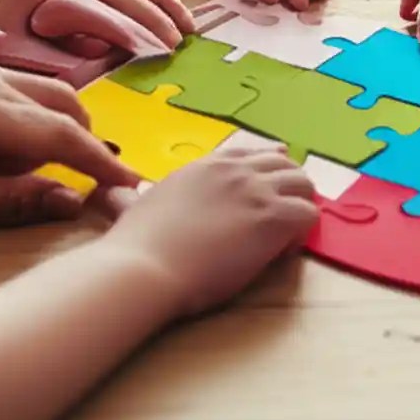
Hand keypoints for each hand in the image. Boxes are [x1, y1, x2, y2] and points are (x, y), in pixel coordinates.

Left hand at [0, 0, 194, 49]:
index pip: (100, 11)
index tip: (157, 59)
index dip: (131, 36)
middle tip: (177, 51)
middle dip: (153, 22)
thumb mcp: (7, 55)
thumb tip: (102, 52)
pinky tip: (169, 9)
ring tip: (186, 30)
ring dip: (161, 1)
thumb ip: (53, 56)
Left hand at [0, 59, 138, 226]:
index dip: (101, 163)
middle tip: (45, 182)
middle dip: (75, 144)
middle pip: (66, 106)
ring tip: (6, 164)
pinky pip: (23, 87)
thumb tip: (72, 201)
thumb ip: (11, 200)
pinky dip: (28, 115)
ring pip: (48, 93)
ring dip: (51, 129)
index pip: (62, 136)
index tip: (132, 182)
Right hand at [96, 146, 317, 316]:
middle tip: (285, 215)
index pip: (249, 153)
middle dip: (289, 187)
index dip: (267, 166)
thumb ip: (133, 196)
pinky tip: (281, 252)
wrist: (145, 267)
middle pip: (285, 164)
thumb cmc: (135, 246)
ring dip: (301, 206)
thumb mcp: (134, 206)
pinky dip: (301, 234)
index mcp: (204, 165)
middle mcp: (234, 170)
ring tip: (287, 234)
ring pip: (304, 184)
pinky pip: (308, 215)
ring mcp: (256, 190)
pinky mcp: (273, 216)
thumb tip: (110, 195)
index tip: (273, 181)